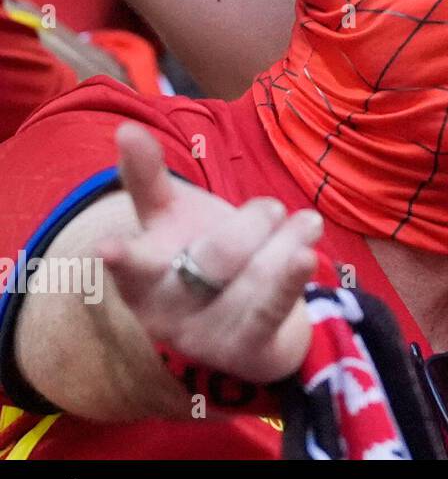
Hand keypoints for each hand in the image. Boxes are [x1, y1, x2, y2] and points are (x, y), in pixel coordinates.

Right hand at [98, 124, 322, 383]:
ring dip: (285, 242)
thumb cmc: (204, 261)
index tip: (109, 249)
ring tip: (306, 223)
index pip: (132, 261)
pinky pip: (271, 310)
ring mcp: (207, 336)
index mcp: (140, 276)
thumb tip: (127, 127)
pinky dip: (289, 281)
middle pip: (213, 256)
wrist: (249, 330)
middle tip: (270, 207)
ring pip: (252, 276)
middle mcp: (167, 312)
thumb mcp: (173, 222)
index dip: (122, 257)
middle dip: (251, 223)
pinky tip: (307, 255)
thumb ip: (148, 179)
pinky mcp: (248, 351)